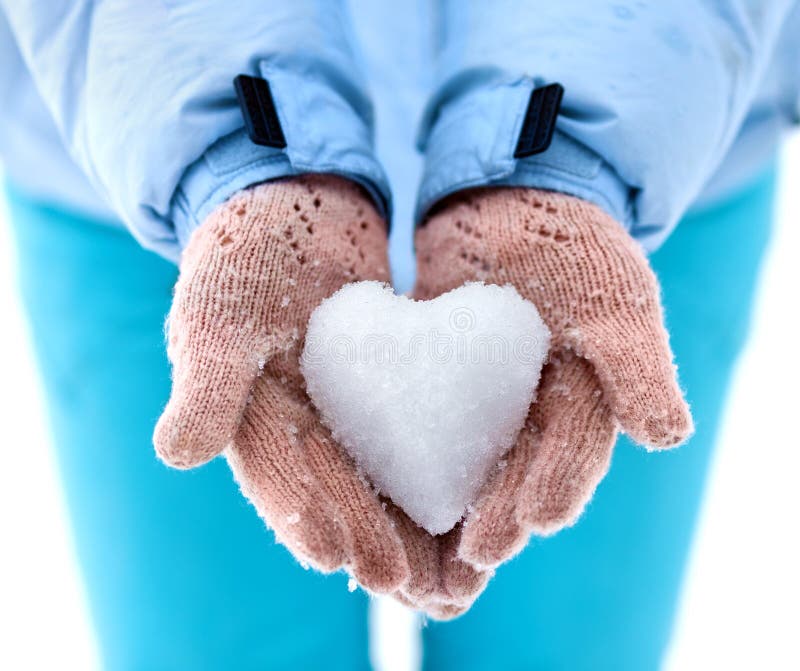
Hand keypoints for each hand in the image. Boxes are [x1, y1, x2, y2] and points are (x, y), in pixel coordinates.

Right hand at [154, 174, 486, 609]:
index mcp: (250, 415)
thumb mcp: (220, 308)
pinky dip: (435, 459)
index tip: (335, 558)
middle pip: (334, 488)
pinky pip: (413, 423)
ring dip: (404, 518)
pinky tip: (470, 491)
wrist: (296, 199)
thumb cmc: (245, 250)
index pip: (278, 475)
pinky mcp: (387, 378)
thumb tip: (175, 455)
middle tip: (405, 582)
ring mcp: (344, 402)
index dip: (304, 516)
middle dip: (366, 536)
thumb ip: (207, 380)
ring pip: (377, 470)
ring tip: (442, 567)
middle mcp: (300, 420)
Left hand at [414, 187, 692, 567]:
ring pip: (462, 461)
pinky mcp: (429, 377)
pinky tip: (376, 486)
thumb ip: (634, 359)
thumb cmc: (568, 240)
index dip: (556, 483)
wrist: (506, 196)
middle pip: (512, 470)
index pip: (570, 449)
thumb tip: (669, 437)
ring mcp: (476, 396)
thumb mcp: (608, 290)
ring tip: (424, 560)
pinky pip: (413, 419)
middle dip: (496, 516)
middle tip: (472, 562)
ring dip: (446, 509)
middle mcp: (527, 408)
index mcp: (579, 397)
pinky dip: (401, 453)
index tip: (538, 521)